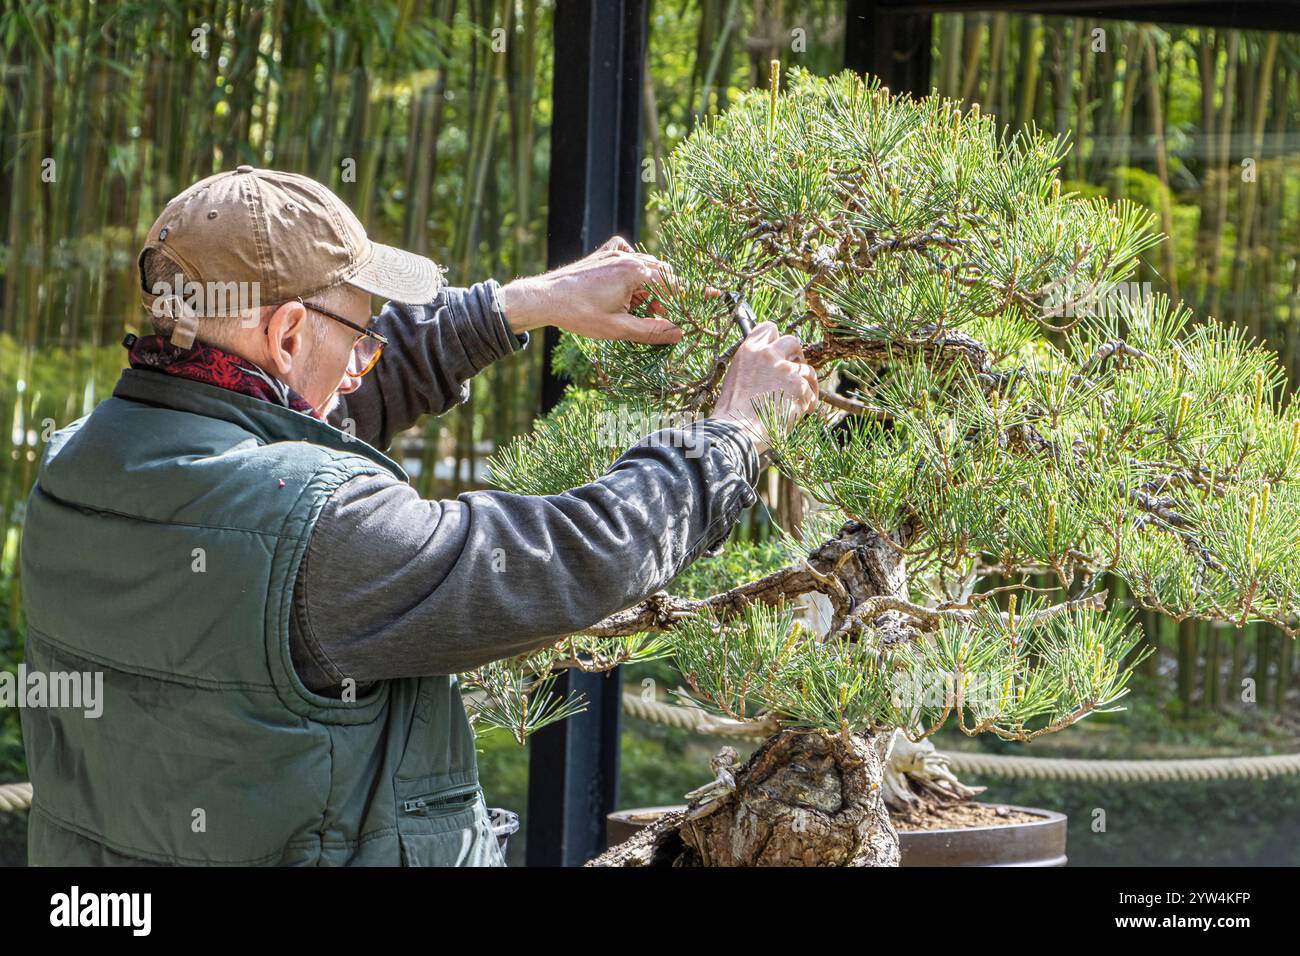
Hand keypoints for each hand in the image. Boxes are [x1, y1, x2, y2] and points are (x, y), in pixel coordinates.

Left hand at [497, 236, 684, 343]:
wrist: (546, 297)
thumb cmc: (580, 314)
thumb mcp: (618, 329)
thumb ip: (651, 330)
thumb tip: (678, 332)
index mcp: (636, 273)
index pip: (675, 284)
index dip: (695, 293)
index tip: (716, 293)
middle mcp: (629, 258)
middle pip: (662, 277)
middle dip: (662, 298)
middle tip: (652, 318)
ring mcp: (616, 254)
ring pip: (646, 269)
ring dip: (646, 290)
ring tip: (629, 310)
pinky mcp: (604, 255)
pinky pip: (628, 257)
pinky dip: (631, 272)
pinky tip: (620, 288)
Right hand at [709, 322, 818, 454]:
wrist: (737, 431)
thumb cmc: (733, 411)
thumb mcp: (736, 378)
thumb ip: (754, 365)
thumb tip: (770, 366)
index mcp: (749, 350)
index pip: (769, 328)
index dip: (777, 339)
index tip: (779, 351)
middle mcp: (768, 355)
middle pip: (792, 341)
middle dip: (796, 355)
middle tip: (794, 371)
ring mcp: (785, 369)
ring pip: (807, 368)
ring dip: (807, 382)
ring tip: (803, 398)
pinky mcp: (799, 386)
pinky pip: (811, 391)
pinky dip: (809, 401)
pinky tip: (803, 412)